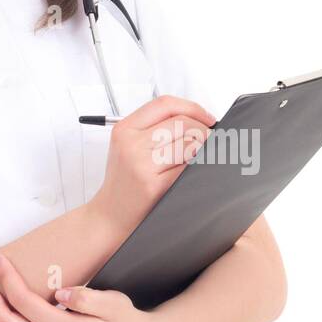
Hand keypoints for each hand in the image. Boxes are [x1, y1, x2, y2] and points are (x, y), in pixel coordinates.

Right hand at [92, 93, 215, 232]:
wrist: (109, 216)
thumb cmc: (124, 183)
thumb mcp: (128, 147)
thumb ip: (155, 129)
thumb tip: (199, 120)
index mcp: (124, 129)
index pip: (165, 104)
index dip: (193, 108)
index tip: (208, 119)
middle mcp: (131, 144)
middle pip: (182, 123)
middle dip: (204, 130)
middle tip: (212, 140)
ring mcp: (142, 164)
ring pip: (189, 144)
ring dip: (205, 149)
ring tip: (204, 157)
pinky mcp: (153, 185)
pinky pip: (188, 168)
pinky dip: (199, 167)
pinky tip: (197, 172)